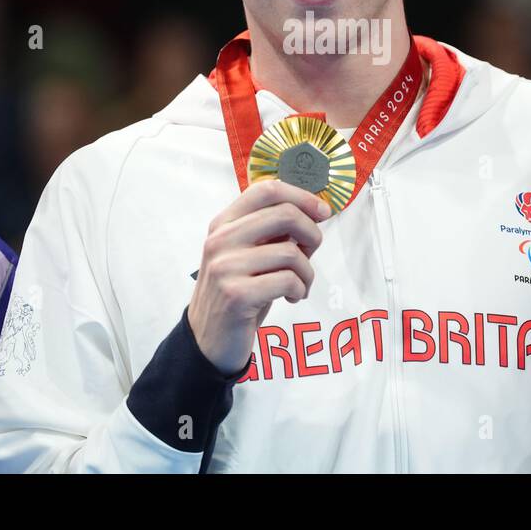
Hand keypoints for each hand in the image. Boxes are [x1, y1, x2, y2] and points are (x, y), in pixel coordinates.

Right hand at [188, 180, 330, 374]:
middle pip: (284, 214)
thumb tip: (313, 212)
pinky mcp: (237, 294)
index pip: (266, 190)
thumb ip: (270, 231)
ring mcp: (226, 267)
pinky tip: (291, 297)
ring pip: (290, 252)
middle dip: (312, 233)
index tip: (322, 212)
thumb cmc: (238, 292)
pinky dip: (300, 289)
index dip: (301, 196)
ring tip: (299, 285)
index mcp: (224, 223)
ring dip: (307, 272)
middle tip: (312, 252)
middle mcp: (221, 240)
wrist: (208, 339)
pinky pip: (288, 281)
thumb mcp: (247, 253)